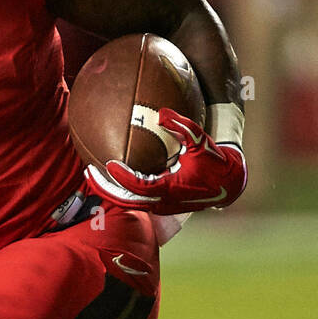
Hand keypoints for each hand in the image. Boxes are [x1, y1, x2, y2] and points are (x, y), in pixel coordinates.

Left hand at [84, 108, 245, 214]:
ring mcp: (162, 206)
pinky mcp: (163, 204)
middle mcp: (162, 202)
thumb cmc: (216, 162)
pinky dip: (123, 190)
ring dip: (110, 191)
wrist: (230, 184)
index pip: (138, 187)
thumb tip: (161, 113)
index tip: (108, 163)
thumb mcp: (201, 141)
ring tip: (93, 176)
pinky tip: (113, 177)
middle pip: (125, 201)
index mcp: (169, 189)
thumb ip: (182, 126)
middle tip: (87, 173)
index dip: (122, 178)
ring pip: (129, 202)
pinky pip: (137, 199)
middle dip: (105, 189)